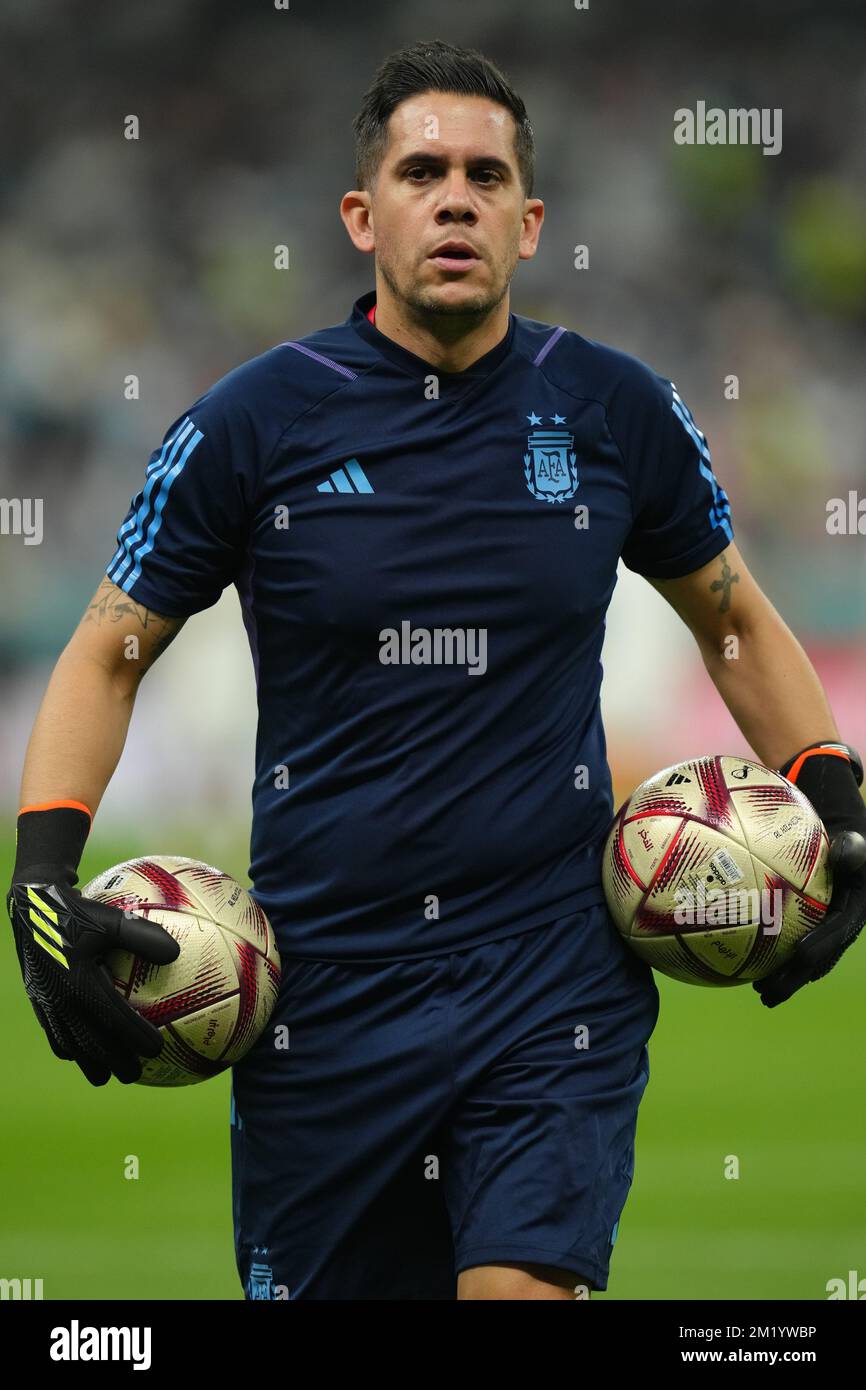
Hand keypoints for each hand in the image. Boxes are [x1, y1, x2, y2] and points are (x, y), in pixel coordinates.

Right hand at [7, 876, 179, 1084]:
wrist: (32, 904)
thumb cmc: (77, 909)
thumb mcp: (112, 918)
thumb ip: (143, 936)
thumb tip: (176, 953)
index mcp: (79, 984)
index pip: (114, 1021)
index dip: (135, 1038)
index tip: (157, 1051)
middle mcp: (60, 999)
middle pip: (90, 1043)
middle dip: (113, 1062)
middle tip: (134, 1076)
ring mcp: (45, 1002)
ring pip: (68, 1043)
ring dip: (88, 1062)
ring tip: (104, 1077)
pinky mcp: (37, 998)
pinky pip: (53, 1032)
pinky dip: (68, 1047)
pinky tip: (78, 1051)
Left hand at [753, 829, 865, 1007]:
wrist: (841, 846)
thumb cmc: (844, 841)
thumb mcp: (854, 842)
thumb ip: (853, 848)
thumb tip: (846, 851)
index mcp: (853, 911)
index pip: (838, 930)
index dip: (822, 945)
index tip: (801, 954)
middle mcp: (838, 927)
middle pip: (817, 958)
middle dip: (795, 977)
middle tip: (769, 992)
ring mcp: (821, 930)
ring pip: (801, 959)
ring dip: (782, 976)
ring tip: (759, 991)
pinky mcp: (806, 928)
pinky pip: (785, 942)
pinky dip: (767, 953)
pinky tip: (743, 964)